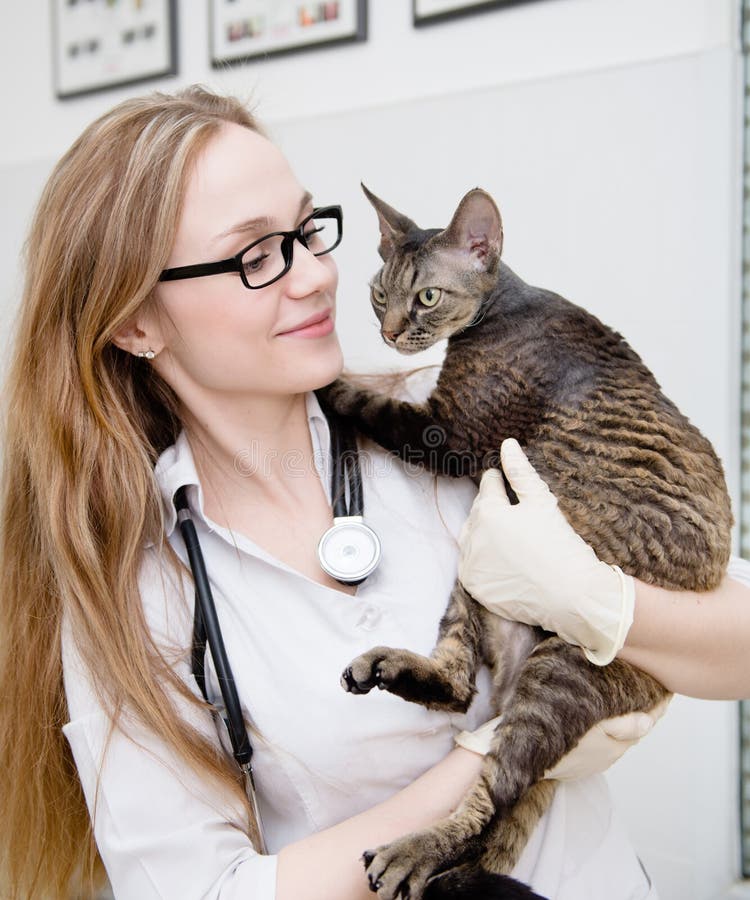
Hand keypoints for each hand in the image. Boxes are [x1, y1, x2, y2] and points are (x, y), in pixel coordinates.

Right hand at [455, 698, 669, 778]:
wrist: (519, 752)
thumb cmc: (552, 728)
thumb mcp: (589, 721)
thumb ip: (622, 724)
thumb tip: (648, 723)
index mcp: (615, 744)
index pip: (644, 722)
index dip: (656, 706)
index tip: (666, 690)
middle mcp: (608, 756)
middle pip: (631, 731)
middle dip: (639, 712)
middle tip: (647, 689)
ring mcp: (592, 762)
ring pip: (615, 738)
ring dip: (621, 722)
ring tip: (624, 700)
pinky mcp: (577, 764)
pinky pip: (599, 745)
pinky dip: (604, 731)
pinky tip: (597, 719)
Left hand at [457, 438, 634, 664]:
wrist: (572, 596)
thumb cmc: (560, 545)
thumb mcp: (542, 502)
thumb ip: (520, 472)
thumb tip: (507, 443)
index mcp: (487, 513)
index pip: (488, 485)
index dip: (498, 480)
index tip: (501, 479)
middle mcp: (472, 538)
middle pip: (478, 511)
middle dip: (490, 506)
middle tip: (509, 508)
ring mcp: (471, 564)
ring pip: (471, 537)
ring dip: (483, 531)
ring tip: (506, 533)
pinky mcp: (475, 586)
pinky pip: (472, 564)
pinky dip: (481, 557)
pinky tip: (501, 556)